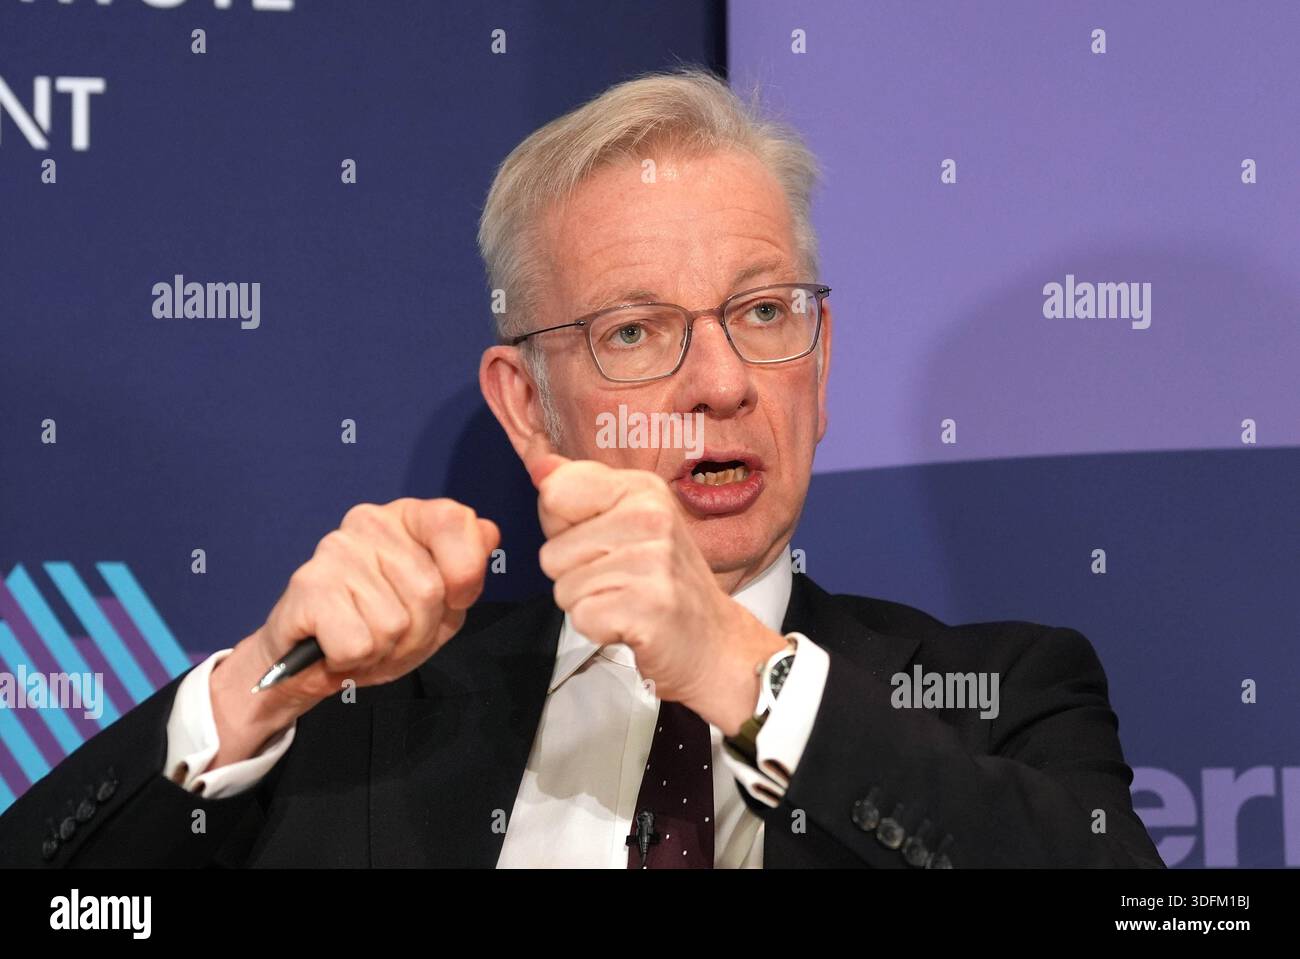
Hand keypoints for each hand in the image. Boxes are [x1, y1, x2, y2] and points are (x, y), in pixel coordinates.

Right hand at [208, 498, 498, 765]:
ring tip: (366, 639)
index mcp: (409, 518)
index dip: (465, 574)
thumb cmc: (379, 626)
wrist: (310, 661)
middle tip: (394, 634)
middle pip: (430, 590)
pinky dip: (355, 659)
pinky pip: (360, 642)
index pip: (456, 520)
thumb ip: (467, 570)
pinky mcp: (309, 586)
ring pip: (395, 622)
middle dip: (420, 631)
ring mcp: (337, 550)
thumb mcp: (441, 603)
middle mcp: (371, 521)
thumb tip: (488, 533)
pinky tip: (338, 646)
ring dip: (386, 649)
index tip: (451, 598)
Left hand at [525, 434, 787, 734]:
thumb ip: (579, 492)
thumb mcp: (626, 521)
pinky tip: (630, 621)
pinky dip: (599, 628)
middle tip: (619, 580)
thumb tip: (539, 466)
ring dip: (587, 603)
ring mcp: (653, 561)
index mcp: (641, 488)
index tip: (599, 540)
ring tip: (626, 599)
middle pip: (551, 552)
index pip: (554, 493)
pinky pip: (581, 617)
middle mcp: (650, 516)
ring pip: (563, 588)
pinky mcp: (649, 606)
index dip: (563, 529)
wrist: (711, 639)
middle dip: (574, 575)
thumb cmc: (662, 581)